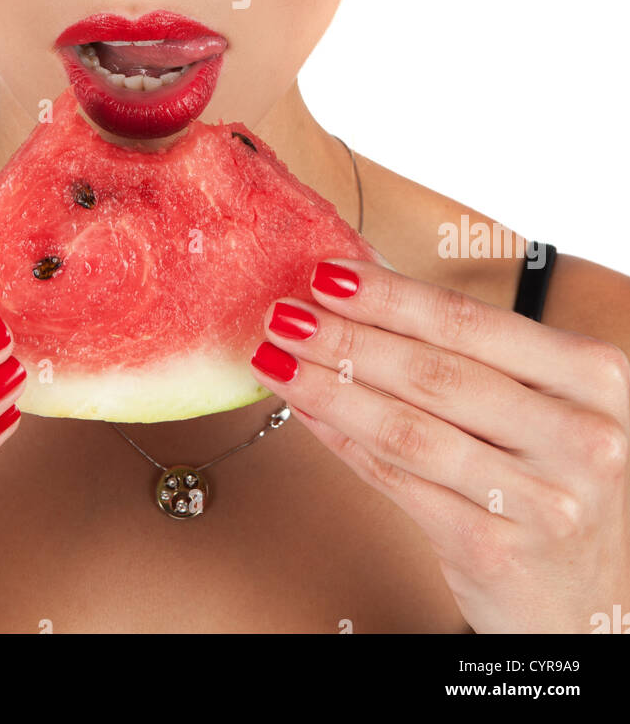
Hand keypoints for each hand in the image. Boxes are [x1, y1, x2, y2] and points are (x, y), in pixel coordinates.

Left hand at [249, 258, 629, 633]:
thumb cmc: (546, 473)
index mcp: (593, 377)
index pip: (470, 323)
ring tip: (274, 358)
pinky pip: (396, 480)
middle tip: (281, 312)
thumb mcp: (537, 400)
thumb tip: (357, 274)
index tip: (325, 272)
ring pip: (406, 429)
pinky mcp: (494, 549)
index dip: (390, 296)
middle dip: (345, 338)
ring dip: (328, 388)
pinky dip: (340, 440)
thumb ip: (462, 343)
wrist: (582, 595)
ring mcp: (541, 500)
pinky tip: (303, 411)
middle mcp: (580, 436)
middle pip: (433, 374)